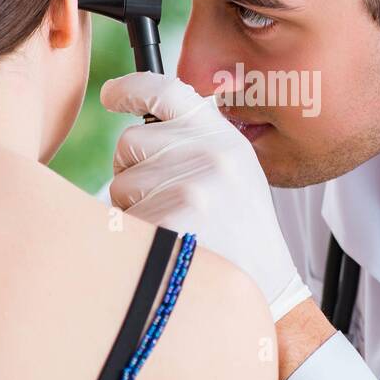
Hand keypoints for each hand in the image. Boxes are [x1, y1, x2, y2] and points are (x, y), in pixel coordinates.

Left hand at [102, 71, 311, 321]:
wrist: (267, 291)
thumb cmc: (240, 234)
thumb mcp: (234, 174)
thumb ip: (195, 143)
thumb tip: (135, 127)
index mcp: (225, 139)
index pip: (168, 91)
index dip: (131, 88)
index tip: (111, 95)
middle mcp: (212, 155)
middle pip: (129, 142)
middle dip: (132, 171)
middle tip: (166, 201)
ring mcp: (194, 189)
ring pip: (120, 183)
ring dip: (133, 207)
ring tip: (174, 227)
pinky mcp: (174, 222)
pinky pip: (124, 219)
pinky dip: (134, 237)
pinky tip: (167, 248)